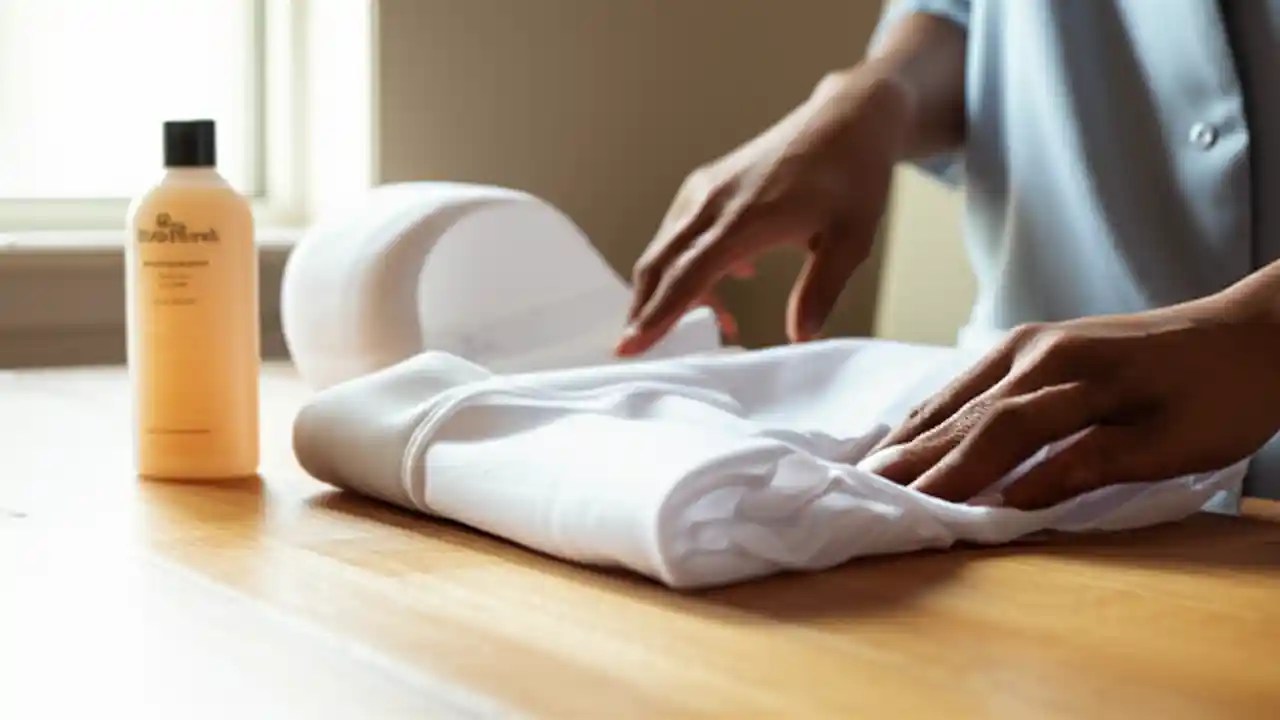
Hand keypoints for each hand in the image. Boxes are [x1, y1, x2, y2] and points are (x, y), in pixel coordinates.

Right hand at [616, 65, 911, 355]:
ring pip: (664, 250)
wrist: (847, 120)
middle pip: (658, 264)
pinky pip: (678, 233)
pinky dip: (684, 264)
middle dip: (643, 310)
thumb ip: (821, 289)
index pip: (687, 276)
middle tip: (641, 350)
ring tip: (718, 319)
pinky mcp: (706, 185)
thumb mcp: (851, 239)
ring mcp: (704, 190)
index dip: (657, 315)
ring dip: (670, 290)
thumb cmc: (852, 178)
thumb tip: (801, 336)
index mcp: (744, 218)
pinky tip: (728, 278)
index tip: (629, 347)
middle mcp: (712, 202)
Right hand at [863, 297, 1279, 509]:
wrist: (1253, 332)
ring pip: (955, 392)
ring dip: (909, 432)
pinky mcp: (1033, 342)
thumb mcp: (1171, 444)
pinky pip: (967, 380)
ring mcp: (1031, 341)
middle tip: (855, 490)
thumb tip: (1014, 500)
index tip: (906, 512)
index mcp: (1075, 375)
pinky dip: (932, 409)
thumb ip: (1089, 465)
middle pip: (960, 412)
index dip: (948, 476)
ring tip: (866, 467)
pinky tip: (909, 429)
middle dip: (907, 455)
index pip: (995, 434)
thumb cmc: (1225, 397)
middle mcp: (1039, 351)